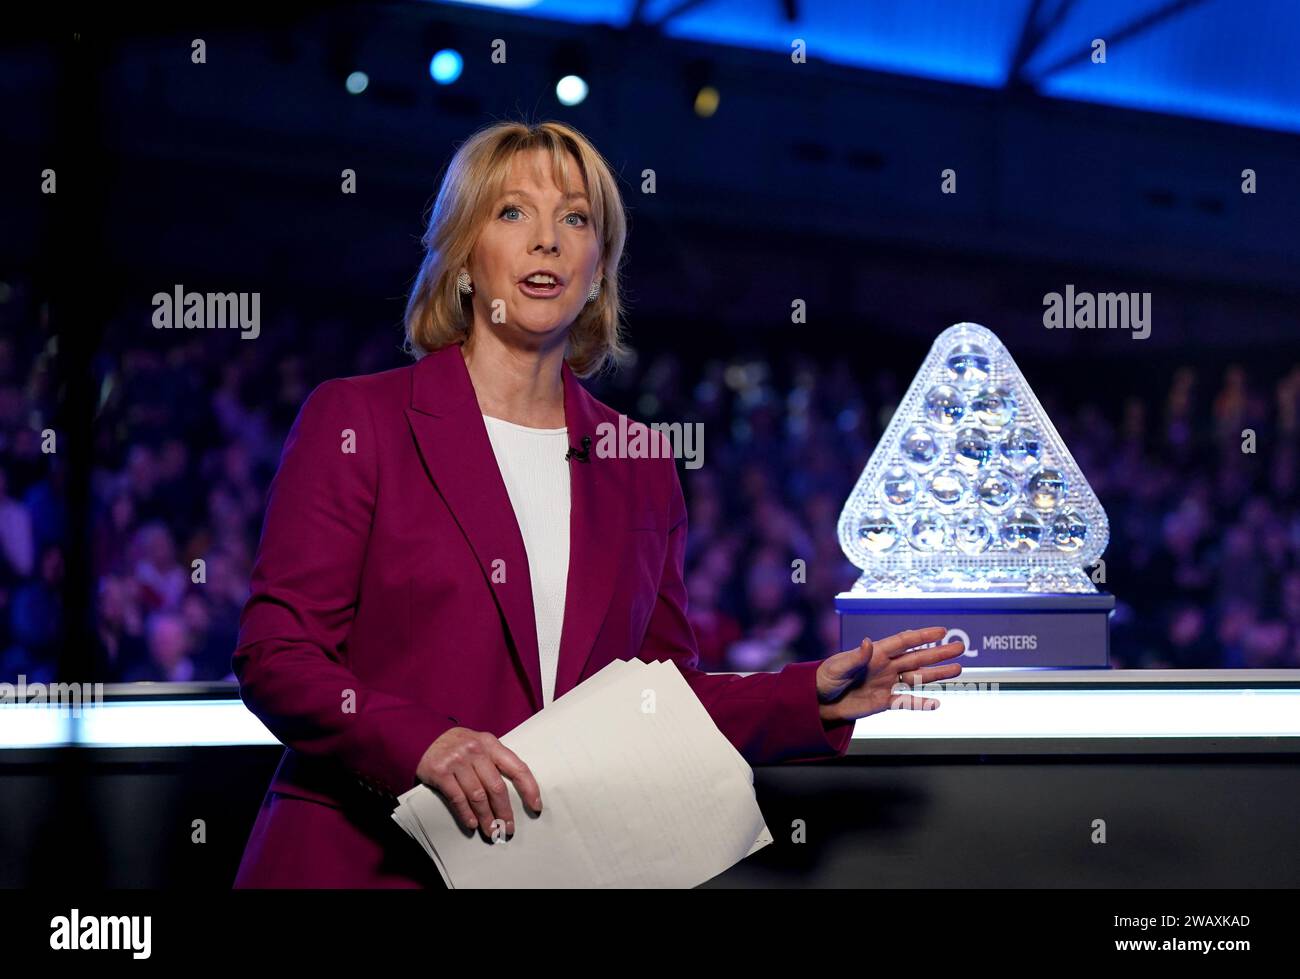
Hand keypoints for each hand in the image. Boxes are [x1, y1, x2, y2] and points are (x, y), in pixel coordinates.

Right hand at [415, 727, 542, 840]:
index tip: (535, 806)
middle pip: (497, 787)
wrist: (421, 736)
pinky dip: (466, 814)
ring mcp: (457, 761)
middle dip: (504, 811)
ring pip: (478, 796)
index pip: (517, 767)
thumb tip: (515, 789)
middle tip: (507, 828)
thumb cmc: (455, 744)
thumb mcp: (478, 743)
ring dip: (486, 818)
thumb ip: (494, 760)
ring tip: (491, 831)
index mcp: (490, 743)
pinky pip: (457, 798)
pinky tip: (472, 824)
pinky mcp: (440, 772)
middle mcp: (476, 750)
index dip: (529, 788)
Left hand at [815, 626, 965, 723]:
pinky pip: (907, 701)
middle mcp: (885, 666)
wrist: (818, 701)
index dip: (923, 636)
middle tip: (960, 647)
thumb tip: (868, 642)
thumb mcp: (838, 666)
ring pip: (917, 677)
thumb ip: (856, 657)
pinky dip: (921, 703)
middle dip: (938, 653)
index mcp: (875, 653)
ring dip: (937, 674)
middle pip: (917, 657)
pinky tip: (937, 703)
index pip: (904, 641)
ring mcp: (886, 683)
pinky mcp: (884, 701)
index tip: (942, 631)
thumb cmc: (825, 678)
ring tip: (958, 669)